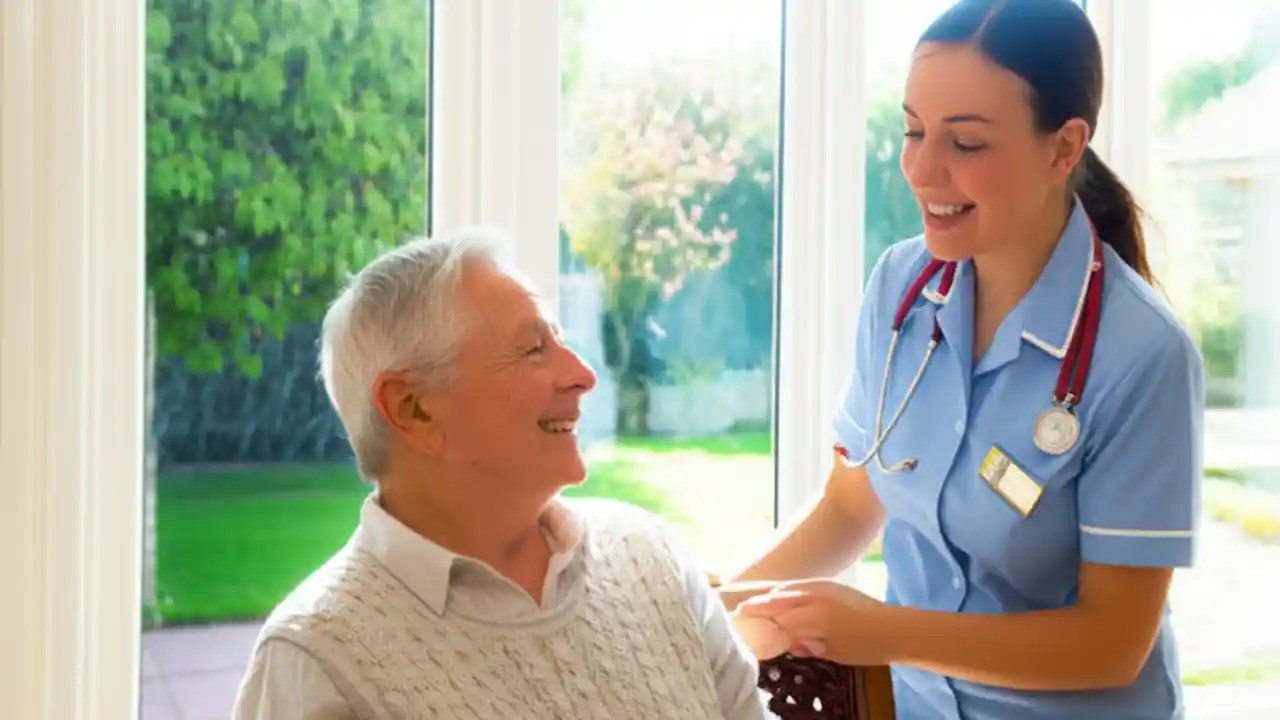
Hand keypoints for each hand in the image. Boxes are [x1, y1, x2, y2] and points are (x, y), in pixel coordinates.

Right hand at [736, 579, 897, 665]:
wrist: (895, 628)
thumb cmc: (866, 646)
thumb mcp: (833, 652)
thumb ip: (806, 644)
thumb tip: (786, 641)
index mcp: (814, 615)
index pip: (776, 615)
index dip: (756, 617)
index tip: (739, 620)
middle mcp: (814, 596)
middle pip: (777, 597)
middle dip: (758, 604)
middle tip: (741, 612)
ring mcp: (822, 586)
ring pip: (787, 588)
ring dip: (771, 595)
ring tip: (757, 604)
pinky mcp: (829, 584)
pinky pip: (799, 585)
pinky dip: (786, 591)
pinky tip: (782, 597)